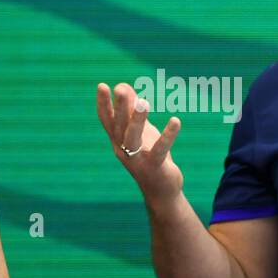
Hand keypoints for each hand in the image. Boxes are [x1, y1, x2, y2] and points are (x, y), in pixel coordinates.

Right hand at [96, 82, 183, 203]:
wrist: (160, 191)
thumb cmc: (149, 157)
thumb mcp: (140, 132)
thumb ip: (132, 110)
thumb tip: (123, 85)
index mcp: (118, 141)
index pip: (107, 120)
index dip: (103, 104)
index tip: (102, 85)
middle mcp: (123, 150)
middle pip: (119, 127)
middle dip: (120, 108)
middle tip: (120, 88)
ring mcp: (138, 160)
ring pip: (134, 138)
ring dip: (138, 120)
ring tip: (144, 102)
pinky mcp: (155, 167)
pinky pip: (160, 150)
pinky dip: (167, 136)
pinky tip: (175, 121)